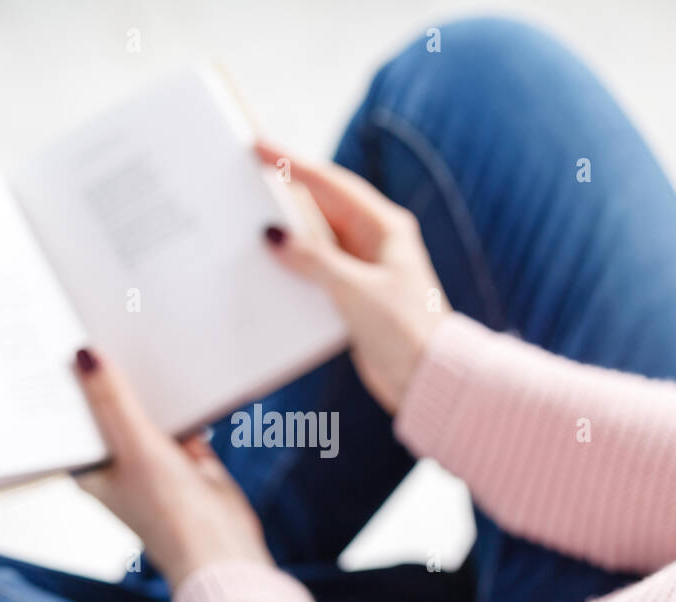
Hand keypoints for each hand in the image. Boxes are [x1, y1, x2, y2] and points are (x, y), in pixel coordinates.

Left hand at [71, 348, 272, 588]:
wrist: (223, 547)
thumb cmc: (168, 513)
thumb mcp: (134, 446)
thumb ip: (112, 400)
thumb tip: (84, 356)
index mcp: (89, 470)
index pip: (67, 421)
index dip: (60, 387)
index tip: (52, 343)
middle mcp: (116, 464)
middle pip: (104, 410)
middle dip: (103, 379)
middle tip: (92, 327)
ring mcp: (150, 459)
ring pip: (141, 410)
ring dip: (141, 386)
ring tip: (129, 335)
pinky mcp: (183, 454)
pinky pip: (175, 416)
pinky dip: (176, 398)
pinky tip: (173, 364)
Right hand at [257, 141, 448, 414]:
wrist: (428, 379)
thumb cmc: (407, 331)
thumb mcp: (357, 291)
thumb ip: (314, 261)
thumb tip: (275, 236)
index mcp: (385, 229)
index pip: (332, 185)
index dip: (294, 165)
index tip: (260, 147)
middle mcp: (376, 243)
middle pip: (322, 208)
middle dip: (286, 195)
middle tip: (247, 180)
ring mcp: (365, 270)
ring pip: (317, 241)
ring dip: (288, 234)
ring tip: (248, 221)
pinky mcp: (355, 297)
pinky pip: (317, 271)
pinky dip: (294, 267)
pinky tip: (268, 267)